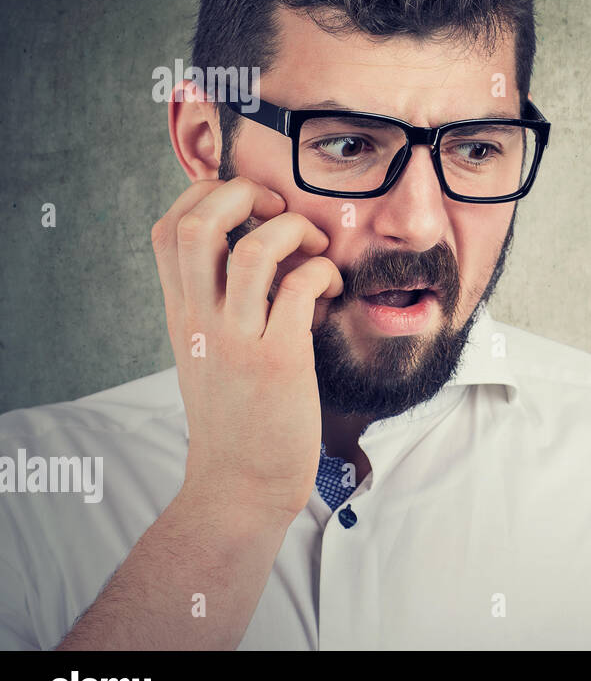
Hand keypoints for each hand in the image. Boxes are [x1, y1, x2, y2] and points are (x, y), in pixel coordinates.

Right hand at [150, 176, 342, 520]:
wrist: (239, 487)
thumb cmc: (240, 418)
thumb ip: (229, 307)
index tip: (252, 205)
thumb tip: (278, 262)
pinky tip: (332, 291)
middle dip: (242, 194)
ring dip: (292, 231)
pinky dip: (323, 273)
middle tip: (279, 209)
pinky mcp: (278, 361)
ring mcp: (237, 340)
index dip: (207, 196)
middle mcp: (200, 319)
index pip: (168, 228)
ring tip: (316, 249)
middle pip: (195, 223)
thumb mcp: (214, 353)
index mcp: (182, 313)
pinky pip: (300, 288)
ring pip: (252, 249)